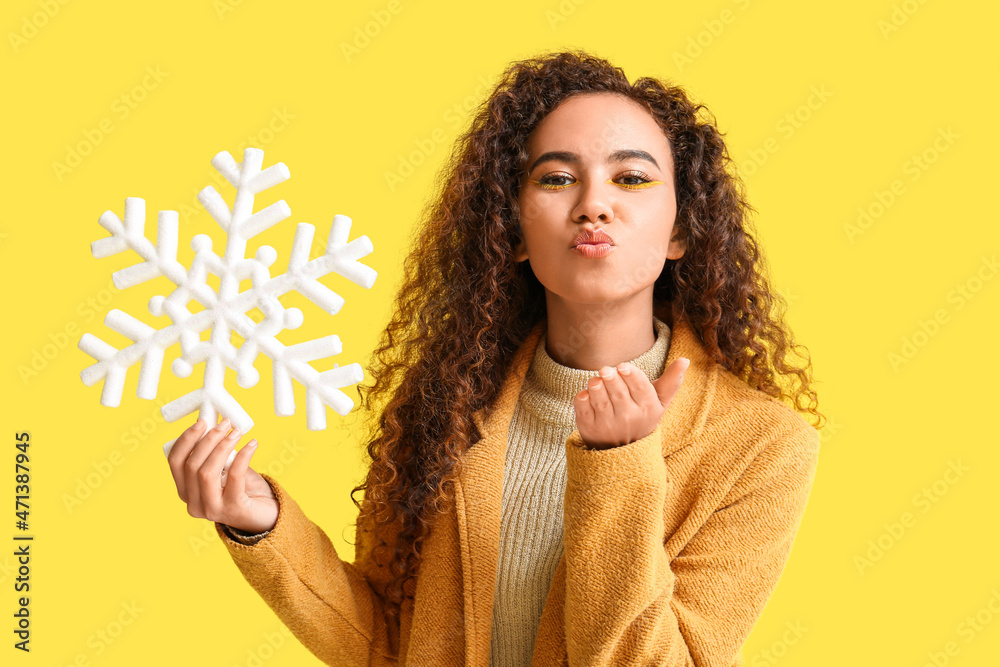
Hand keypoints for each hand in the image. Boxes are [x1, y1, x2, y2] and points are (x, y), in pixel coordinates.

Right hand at [165, 417, 278, 533]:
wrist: (266, 514)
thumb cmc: (244, 488)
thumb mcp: (224, 469)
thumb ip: (216, 453)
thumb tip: (214, 423)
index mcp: (186, 492)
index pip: (175, 462)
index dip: (186, 439)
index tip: (202, 422)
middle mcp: (194, 504)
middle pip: (192, 465)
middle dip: (208, 439)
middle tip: (226, 424)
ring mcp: (212, 509)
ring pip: (207, 472)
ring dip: (223, 446)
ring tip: (237, 432)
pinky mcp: (233, 509)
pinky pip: (234, 477)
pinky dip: (243, 456)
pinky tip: (252, 444)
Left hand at [573, 357, 689, 449]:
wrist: (623, 449)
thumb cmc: (642, 417)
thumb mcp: (659, 403)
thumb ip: (671, 382)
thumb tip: (685, 360)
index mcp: (648, 409)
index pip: (640, 388)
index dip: (631, 375)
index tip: (623, 366)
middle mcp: (629, 418)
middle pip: (619, 394)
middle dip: (611, 379)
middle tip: (606, 369)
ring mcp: (608, 425)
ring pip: (601, 402)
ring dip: (596, 388)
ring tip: (596, 380)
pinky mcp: (589, 428)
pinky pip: (584, 411)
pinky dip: (582, 400)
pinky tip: (585, 393)